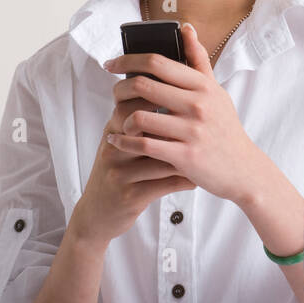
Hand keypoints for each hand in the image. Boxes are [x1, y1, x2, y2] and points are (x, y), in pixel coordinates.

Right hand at [68, 94, 194, 248]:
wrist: (96, 214)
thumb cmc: (118, 172)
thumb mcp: (120, 143)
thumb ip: (137, 118)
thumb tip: (167, 87)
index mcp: (114, 130)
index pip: (135, 102)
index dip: (163, 98)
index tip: (189, 101)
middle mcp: (113, 148)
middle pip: (147, 126)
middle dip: (178, 126)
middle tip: (203, 124)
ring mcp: (120, 173)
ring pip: (161, 155)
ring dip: (187, 155)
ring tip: (207, 151)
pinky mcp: (129, 196)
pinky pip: (164, 184)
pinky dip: (185, 180)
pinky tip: (197, 178)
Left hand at [103, 24, 265, 205]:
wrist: (243, 169)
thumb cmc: (225, 127)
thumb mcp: (216, 91)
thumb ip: (198, 60)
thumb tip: (186, 27)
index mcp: (202, 86)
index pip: (158, 62)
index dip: (128, 60)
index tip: (111, 64)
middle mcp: (197, 105)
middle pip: (143, 86)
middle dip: (119, 88)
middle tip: (113, 93)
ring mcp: (191, 131)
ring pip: (139, 117)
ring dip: (121, 119)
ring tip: (118, 121)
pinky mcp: (184, 157)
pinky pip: (143, 145)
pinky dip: (124, 143)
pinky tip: (117, 141)